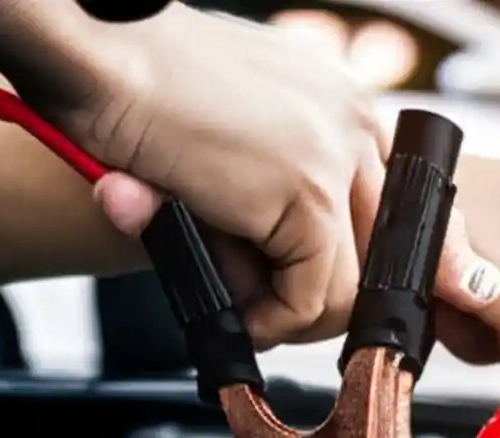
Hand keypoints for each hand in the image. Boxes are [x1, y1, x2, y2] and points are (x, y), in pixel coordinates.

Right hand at [28, 4, 497, 348]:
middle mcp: (355, 125)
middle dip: (335, 299)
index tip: (368, 306)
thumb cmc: (140, 92)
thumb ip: (276, 195)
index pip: (405, 207)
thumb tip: (299, 278)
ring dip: (295, 312)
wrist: (93, 54)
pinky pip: (312, 297)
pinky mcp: (307, 193)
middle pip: (389, 253)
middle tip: (278, 311)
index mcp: (344, 108)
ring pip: (354, 286)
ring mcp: (338, 157)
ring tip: (240, 301)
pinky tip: (237, 313)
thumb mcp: (237, 141)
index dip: (394, 266)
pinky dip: (272, 321)